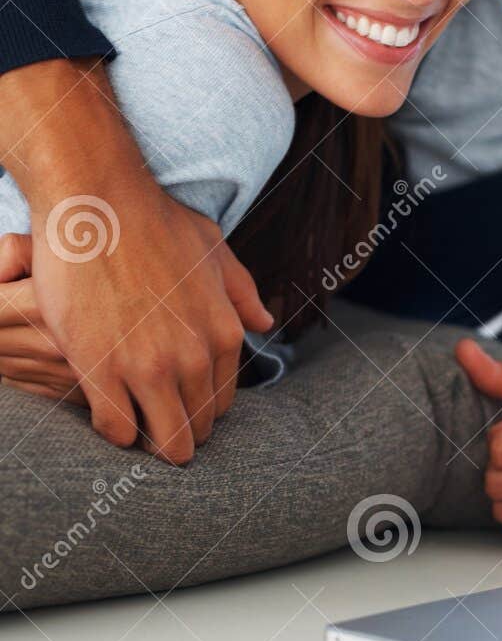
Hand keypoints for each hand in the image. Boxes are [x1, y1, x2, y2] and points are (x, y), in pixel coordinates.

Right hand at [1, 57, 272, 464]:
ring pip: (164, 440)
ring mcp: (148, 366)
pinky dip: (115, 431)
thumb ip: (240, 291)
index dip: (199, 408)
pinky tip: (108, 414)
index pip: (221, 400)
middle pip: (197, 427)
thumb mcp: (213, 249)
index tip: (180, 404)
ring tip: (135, 425)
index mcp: (224, 332)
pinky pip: (117, 429)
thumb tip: (265, 321)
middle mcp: (193, 356)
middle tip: (155, 421)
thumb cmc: (153, 219)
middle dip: (180, 432)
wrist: (98, 200)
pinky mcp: (102, 369)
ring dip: (150, 440)